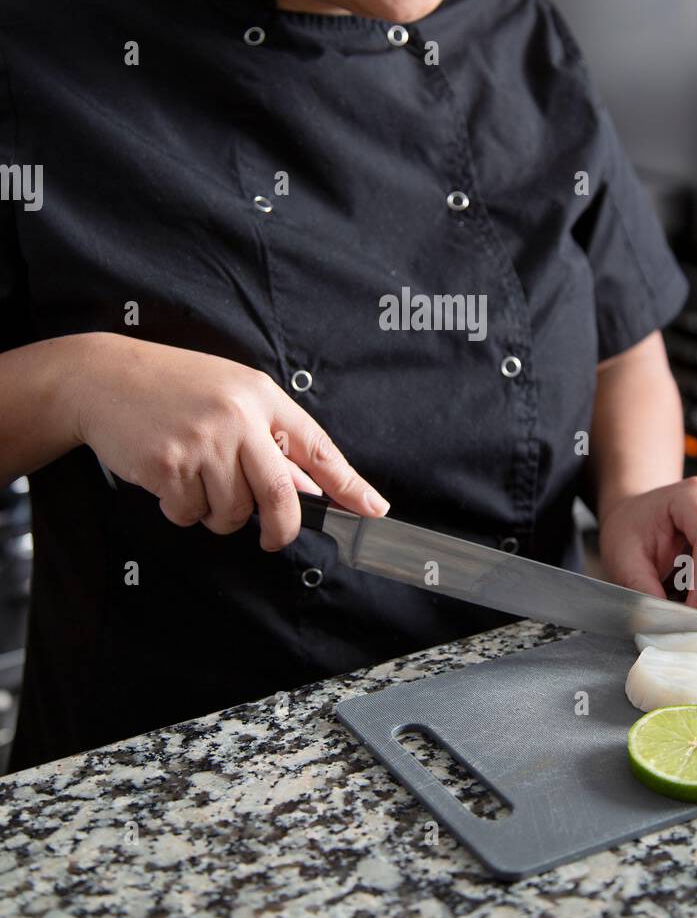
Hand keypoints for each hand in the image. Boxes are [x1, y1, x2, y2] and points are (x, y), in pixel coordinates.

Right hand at [72, 333, 389, 550]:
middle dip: (281, 530)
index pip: (318, 447)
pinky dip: (182, 510)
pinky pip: (190, 515)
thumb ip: (269, 440)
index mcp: (261, 397)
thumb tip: (309, 488)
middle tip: (270, 539)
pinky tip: (168, 478)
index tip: (374, 510)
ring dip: (216, 514)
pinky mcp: (169, 465)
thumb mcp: (229, 397)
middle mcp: (238, 417)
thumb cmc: (172, 388)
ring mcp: (203, 442)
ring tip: (195, 478)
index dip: (349, 484)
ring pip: (231, 513)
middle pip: (280, 496)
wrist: (102, 378)